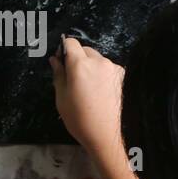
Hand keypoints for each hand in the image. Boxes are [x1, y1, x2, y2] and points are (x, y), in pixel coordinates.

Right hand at [50, 37, 124, 156]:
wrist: (106, 136)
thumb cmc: (80, 119)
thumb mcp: (61, 97)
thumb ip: (58, 74)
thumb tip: (55, 60)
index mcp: (80, 65)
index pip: (70, 42)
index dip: (63, 50)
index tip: (61, 61)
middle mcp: (99, 62)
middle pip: (85, 50)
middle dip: (77, 59)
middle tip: (73, 78)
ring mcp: (113, 68)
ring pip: (97, 59)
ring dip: (90, 66)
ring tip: (88, 88)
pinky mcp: (122, 76)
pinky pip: (108, 68)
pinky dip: (102, 74)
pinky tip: (100, 92)